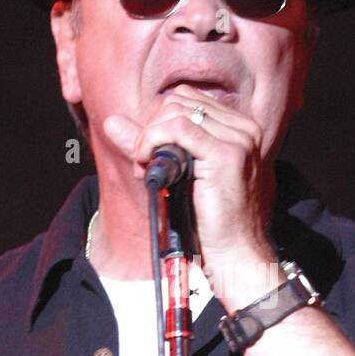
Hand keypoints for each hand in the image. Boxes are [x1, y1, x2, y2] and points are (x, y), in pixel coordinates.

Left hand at [103, 86, 278, 306]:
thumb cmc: (211, 222)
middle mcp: (243, 129)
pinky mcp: (225, 154)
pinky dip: (153, 140)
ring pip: (175, 111)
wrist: (236, 254)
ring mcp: (238, 139)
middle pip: (179, 101)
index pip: (187, 101)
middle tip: (145, 163)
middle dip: (153, 128)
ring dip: (150, 136)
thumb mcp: (178, 175)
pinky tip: (148, 163)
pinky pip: (177, 128)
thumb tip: (111, 122)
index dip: (159, 122)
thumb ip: (150, 145)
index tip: (149, 154)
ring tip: (147, 166)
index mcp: (239, 130)